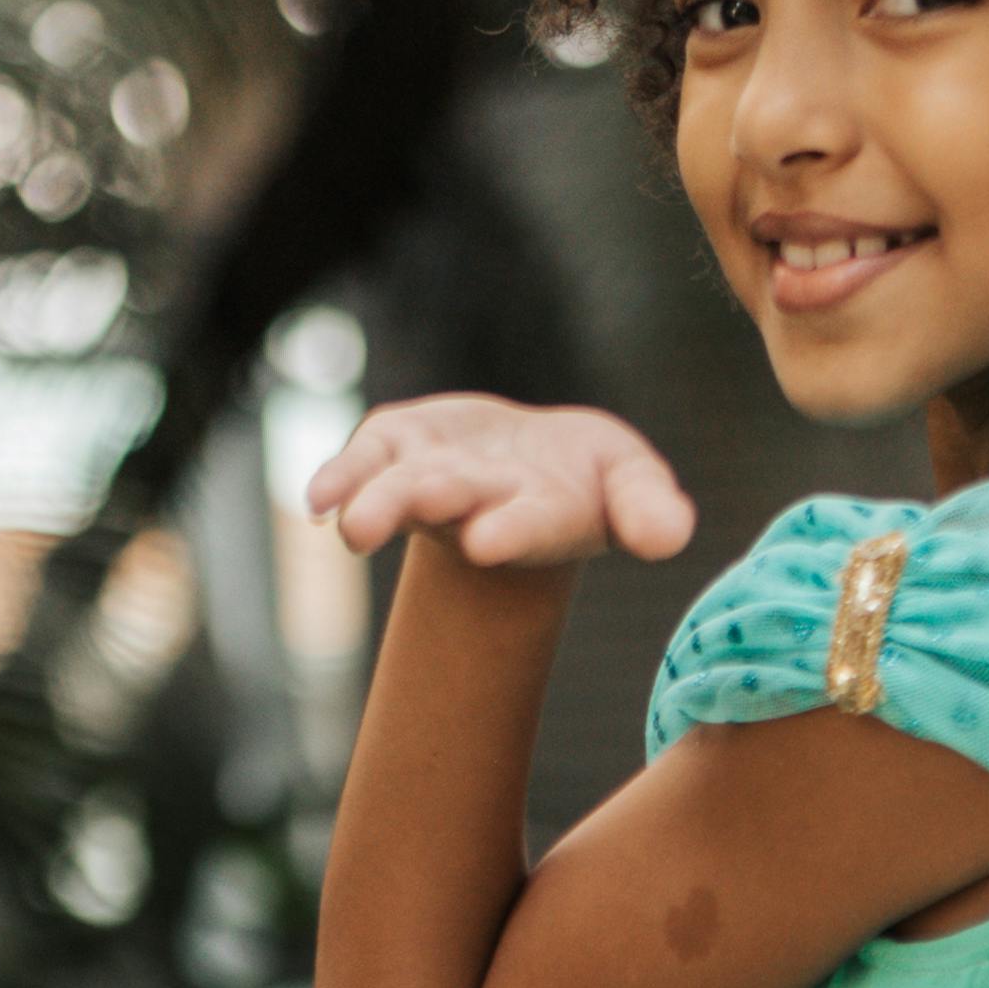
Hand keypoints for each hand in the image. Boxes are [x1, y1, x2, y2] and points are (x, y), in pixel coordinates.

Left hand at [307, 396, 696, 573]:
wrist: (529, 464)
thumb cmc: (588, 479)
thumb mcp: (632, 482)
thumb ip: (649, 508)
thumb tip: (672, 537)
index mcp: (538, 515)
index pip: (526, 525)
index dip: (510, 531)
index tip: (489, 542)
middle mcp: (478, 504)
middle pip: (450, 505)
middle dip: (425, 504)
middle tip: (398, 516)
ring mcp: (432, 477)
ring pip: (400, 490)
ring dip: (376, 504)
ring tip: (350, 527)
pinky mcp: (399, 444)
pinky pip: (364, 459)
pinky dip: (340, 476)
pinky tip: (316, 498)